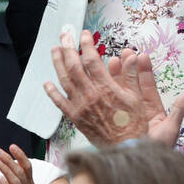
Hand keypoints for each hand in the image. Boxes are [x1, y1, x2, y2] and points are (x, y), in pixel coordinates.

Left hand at [43, 31, 183, 147]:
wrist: (125, 149)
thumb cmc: (134, 125)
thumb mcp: (137, 98)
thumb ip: (132, 75)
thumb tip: (131, 55)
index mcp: (105, 88)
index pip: (91, 60)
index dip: (86, 44)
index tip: (84, 35)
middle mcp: (89, 95)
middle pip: (74, 66)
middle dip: (68, 47)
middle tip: (65, 35)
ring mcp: (80, 107)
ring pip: (64, 80)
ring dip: (58, 63)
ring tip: (54, 50)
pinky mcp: (76, 118)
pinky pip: (60, 103)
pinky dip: (52, 92)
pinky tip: (47, 83)